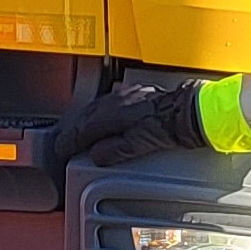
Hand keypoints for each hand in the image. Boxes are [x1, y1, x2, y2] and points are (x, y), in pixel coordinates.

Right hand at [55, 80, 206, 165]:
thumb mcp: (138, 144)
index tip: (61, 150)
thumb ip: (114, 150)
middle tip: (65, 143)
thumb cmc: (169, 124)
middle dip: (73, 130)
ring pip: (96, 108)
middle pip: (85, 116)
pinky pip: (108, 104)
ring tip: (80, 134)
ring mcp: (125, 95)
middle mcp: (115, 100)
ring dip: (85, 122)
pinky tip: (104, 122)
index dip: (68, 141)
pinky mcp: (136, 94)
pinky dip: (100, 115)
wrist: (189, 110)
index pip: (81, 129)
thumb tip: (97, 155)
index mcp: (110, 112)